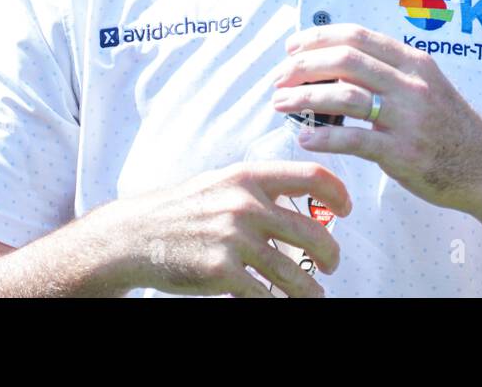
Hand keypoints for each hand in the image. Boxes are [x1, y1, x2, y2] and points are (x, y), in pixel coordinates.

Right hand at [115, 161, 350, 296]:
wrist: (135, 234)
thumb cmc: (182, 209)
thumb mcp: (221, 183)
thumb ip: (258, 188)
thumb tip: (303, 200)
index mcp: (248, 177)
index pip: (310, 176)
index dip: (338, 193)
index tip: (346, 210)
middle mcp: (244, 204)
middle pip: (312, 232)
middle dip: (330, 254)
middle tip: (332, 264)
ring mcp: (233, 239)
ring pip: (294, 273)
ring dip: (310, 290)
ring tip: (313, 295)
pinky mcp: (221, 272)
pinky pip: (265, 295)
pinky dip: (278, 304)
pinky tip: (280, 303)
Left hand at [270, 23, 481, 214]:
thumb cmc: (449, 126)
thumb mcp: (425, 85)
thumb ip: (388, 72)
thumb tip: (335, 60)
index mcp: (413, 62)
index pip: (357, 36)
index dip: (318, 38)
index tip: (292, 48)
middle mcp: (411, 84)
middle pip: (345, 60)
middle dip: (303, 66)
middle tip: (279, 78)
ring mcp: (408, 118)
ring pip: (345, 95)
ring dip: (305, 98)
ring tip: (280, 104)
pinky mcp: (403, 153)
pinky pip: (355, 140)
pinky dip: (324, 137)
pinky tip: (304, 139)